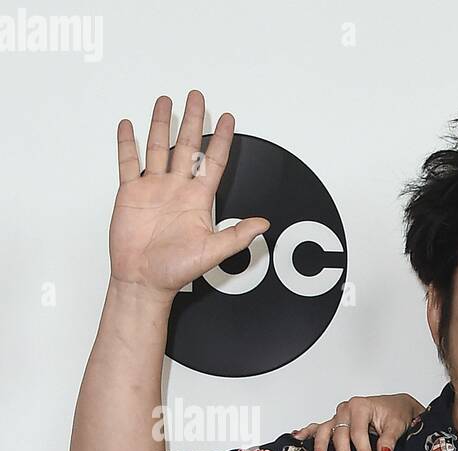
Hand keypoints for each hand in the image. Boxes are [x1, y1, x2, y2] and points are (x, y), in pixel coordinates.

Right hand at [111, 90, 267, 298]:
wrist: (144, 279)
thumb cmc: (176, 270)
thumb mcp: (213, 252)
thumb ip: (238, 235)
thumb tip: (263, 224)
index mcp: (199, 200)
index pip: (214, 161)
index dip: (222, 140)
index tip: (229, 119)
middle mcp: (177, 189)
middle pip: (187, 146)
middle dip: (193, 120)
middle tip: (197, 97)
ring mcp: (154, 188)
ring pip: (158, 147)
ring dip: (161, 124)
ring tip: (165, 102)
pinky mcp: (131, 192)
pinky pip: (128, 162)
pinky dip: (127, 144)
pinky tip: (129, 126)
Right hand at [292, 393, 425, 450]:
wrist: (396, 407)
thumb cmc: (396, 413)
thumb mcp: (397, 424)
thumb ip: (389, 439)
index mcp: (360, 406)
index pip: (358, 433)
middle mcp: (346, 410)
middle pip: (340, 434)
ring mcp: (339, 416)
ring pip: (325, 430)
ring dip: (321, 446)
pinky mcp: (336, 423)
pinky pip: (318, 427)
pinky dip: (307, 432)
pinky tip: (297, 438)